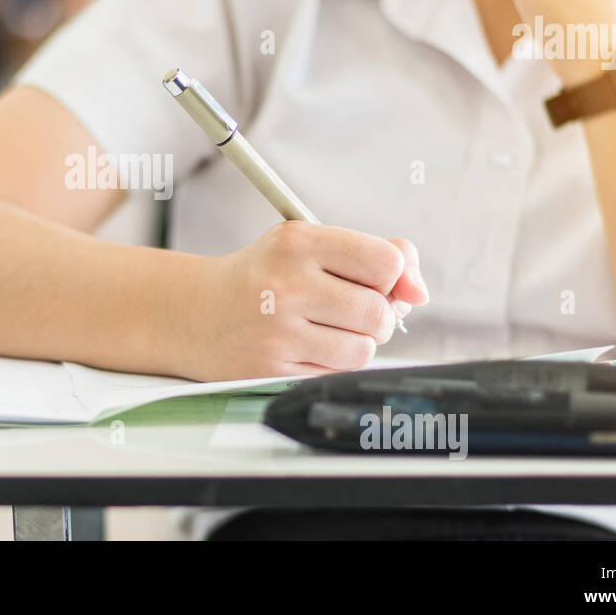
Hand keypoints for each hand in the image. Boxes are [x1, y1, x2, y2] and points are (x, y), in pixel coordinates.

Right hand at [186, 221, 429, 379]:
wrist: (196, 313)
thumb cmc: (265, 277)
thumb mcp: (308, 246)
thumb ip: (374, 254)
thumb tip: (419, 290)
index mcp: (298, 241)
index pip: (386, 261)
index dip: (391, 277)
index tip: (373, 281)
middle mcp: (286, 282)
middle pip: (377, 311)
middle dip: (375, 317)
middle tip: (347, 310)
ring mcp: (276, 329)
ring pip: (362, 350)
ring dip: (355, 345)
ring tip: (324, 330)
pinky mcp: (271, 368)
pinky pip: (335, 373)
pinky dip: (330, 364)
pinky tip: (303, 348)